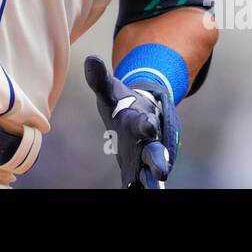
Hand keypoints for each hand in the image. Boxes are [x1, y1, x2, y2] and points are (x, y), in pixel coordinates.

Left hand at [84, 54, 179, 188]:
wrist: (138, 113)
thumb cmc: (122, 103)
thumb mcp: (110, 91)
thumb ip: (100, 79)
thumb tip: (90, 59)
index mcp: (141, 120)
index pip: (146, 123)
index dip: (147, 126)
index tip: (149, 128)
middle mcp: (148, 141)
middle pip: (155, 152)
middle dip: (158, 161)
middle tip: (161, 171)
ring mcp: (144, 156)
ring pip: (151, 170)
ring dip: (153, 181)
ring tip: (155, 189)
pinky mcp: (137, 169)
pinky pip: (138, 182)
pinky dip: (137, 188)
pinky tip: (133, 192)